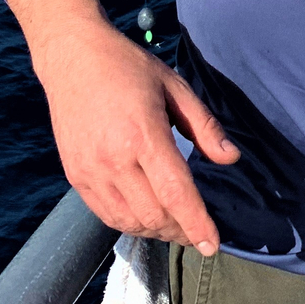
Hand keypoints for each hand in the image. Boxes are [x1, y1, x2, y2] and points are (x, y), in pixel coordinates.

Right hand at [2, 0, 240, 248]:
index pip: (175, 193)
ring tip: (175, 226)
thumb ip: (205, 126)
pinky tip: (146, 217)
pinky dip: (129, 224)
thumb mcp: (175, 86)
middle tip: (198, 230)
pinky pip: (106, 215)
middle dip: (180, 230)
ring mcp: (90, 170)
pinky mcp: (76, 176)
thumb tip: (231, 158)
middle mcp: (113, 158)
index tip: (212, 245)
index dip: (196, 223)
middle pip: (153, 215)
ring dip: (156, 231)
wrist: (73, 58)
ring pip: (128, 222)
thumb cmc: (129, 68)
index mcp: (143, 134)